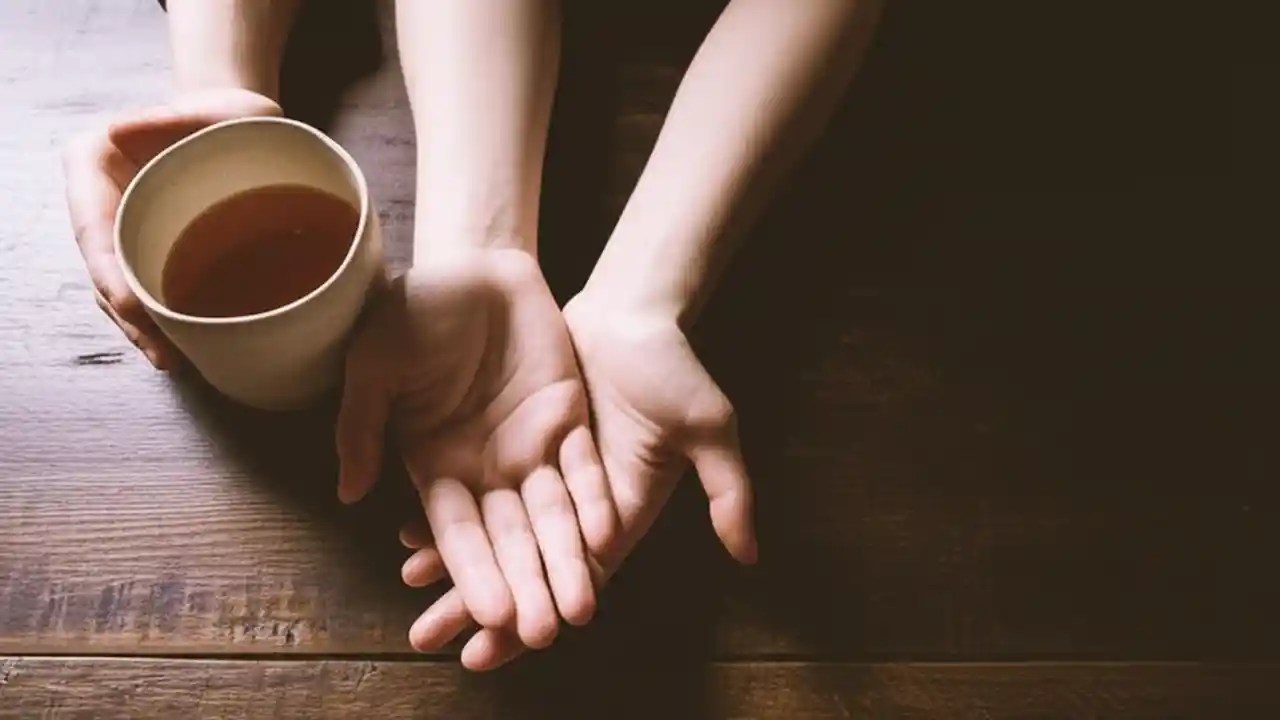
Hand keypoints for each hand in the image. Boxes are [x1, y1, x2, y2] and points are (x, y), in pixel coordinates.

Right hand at [61, 88, 280, 367]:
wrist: (243, 127)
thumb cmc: (228, 115)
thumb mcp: (211, 109)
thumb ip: (170, 118)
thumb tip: (117, 133)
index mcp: (92, 163)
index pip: (91, 230)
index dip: (110, 276)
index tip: (133, 308)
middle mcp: (99, 201)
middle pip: (103, 269)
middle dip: (129, 318)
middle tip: (164, 353)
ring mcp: (122, 228)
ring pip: (122, 288)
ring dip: (145, 329)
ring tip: (174, 359)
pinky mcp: (150, 248)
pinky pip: (148, 288)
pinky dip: (163, 320)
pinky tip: (187, 346)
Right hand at [336, 250, 618, 649]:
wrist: (470, 265)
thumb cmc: (410, 311)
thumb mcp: (373, 362)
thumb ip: (361, 426)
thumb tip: (351, 493)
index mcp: (434, 467)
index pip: (457, 533)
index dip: (474, 573)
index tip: (491, 616)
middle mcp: (485, 469)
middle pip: (511, 539)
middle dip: (527, 585)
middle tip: (544, 633)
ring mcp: (530, 447)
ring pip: (553, 516)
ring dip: (567, 561)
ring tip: (583, 609)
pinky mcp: (568, 418)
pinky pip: (585, 468)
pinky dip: (595, 502)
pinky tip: (606, 538)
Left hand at [402, 293, 755, 669]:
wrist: (629, 308)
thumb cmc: (673, 366)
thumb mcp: (708, 424)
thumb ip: (728, 488)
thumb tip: (751, 557)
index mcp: (618, 511)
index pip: (574, 578)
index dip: (537, 611)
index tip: (496, 649)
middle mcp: (574, 505)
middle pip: (523, 566)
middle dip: (481, 606)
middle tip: (432, 641)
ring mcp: (540, 473)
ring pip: (494, 533)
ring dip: (455, 567)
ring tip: (413, 598)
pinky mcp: (514, 442)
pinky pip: (476, 487)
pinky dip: (447, 512)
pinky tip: (410, 535)